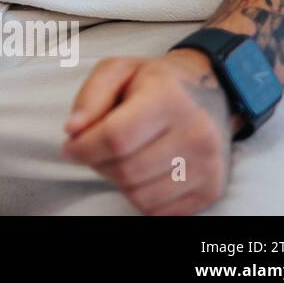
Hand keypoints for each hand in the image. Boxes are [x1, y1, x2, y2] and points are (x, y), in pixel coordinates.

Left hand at [61, 50, 238, 214]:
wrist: (213, 92)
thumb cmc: (156, 82)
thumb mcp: (118, 70)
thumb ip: (91, 96)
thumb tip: (72, 130)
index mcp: (169, 98)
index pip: (115, 138)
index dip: (84, 148)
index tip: (70, 147)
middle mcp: (196, 133)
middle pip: (125, 170)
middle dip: (98, 164)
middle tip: (94, 151)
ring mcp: (208, 165)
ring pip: (140, 196)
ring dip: (118, 182)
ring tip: (121, 158)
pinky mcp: (212, 189)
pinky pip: (160, 212)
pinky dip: (140, 197)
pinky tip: (142, 173)